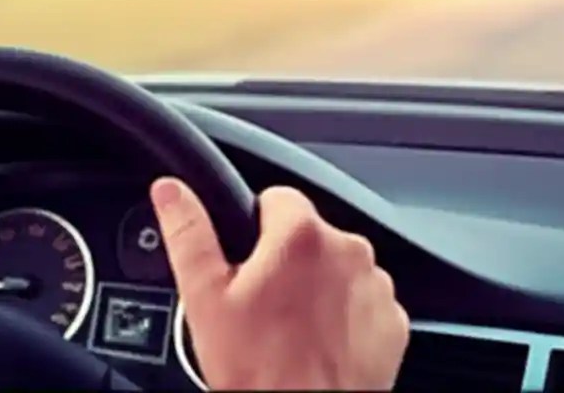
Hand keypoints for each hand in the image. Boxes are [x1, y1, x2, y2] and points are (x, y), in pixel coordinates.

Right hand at [151, 178, 408, 390]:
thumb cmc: (257, 372)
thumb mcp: (205, 299)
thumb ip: (190, 234)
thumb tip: (171, 190)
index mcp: (301, 234)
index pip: (276, 199)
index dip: (254, 231)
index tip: (246, 266)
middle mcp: (349, 250)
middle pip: (309, 236)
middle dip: (286, 262)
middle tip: (262, 308)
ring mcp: (376, 286)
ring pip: (338, 268)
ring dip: (318, 288)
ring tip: (291, 331)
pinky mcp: (392, 319)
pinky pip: (364, 301)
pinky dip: (346, 315)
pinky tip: (321, 343)